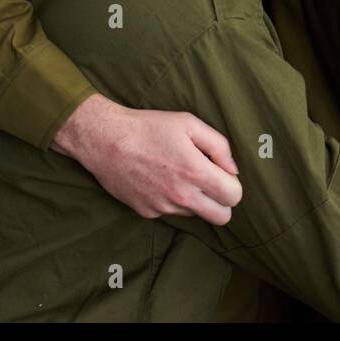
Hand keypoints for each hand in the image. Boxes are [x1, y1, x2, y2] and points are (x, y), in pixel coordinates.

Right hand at [52, 93, 242, 224]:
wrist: (105, 140)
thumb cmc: (148, 127)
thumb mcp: (188, 123)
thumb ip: (219, 145)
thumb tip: (232, 169)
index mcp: (196, 173)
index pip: (234, 197)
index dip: (232, 183)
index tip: (220, 171)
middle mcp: (182, 197)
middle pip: (221, 217)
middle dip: (222, 201)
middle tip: (209, 182)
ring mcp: (163, 208)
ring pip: (195, 214)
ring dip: (194, 199)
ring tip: (176, 174)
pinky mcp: (147, 212)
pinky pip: (170, 212)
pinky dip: (170, 200)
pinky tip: (158, 179)